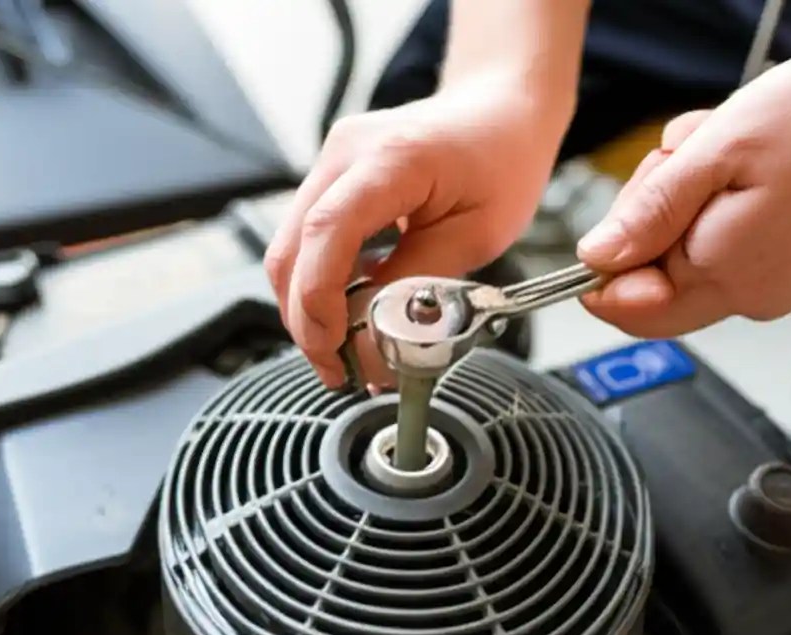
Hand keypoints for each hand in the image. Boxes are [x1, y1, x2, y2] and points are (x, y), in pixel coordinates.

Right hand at [265, 80, 570, 385]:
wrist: (499, 108)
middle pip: (291, 248)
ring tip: (343, 353)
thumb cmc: (501, 159)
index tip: (335, 347)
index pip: (327, 232)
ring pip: (290, 248)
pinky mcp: (331, 178)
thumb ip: (424, 286)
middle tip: (338, 370)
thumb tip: (380, 343)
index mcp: (391, 160)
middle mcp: (346, 153)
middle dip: (305, 320)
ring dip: (307, 307)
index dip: (318, 299)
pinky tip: (348, 314)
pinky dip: (319, 283)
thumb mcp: (478, 234)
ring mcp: (332, 161)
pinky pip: (307, 239)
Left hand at [576, 25, 790, 336]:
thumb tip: (597, 260)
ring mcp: (780, 275)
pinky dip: (722, 188)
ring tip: (731, 144)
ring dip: (689, 189)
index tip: (610, 214)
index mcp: (731, 278)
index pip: (630, 308)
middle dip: (651, 210)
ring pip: (688, 243)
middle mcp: (756, 292)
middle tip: (686, 155)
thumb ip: (649, 215)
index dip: (604, 265)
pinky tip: (754, 151)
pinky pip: (727, 229)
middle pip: (654, 275)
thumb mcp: (716, 152)